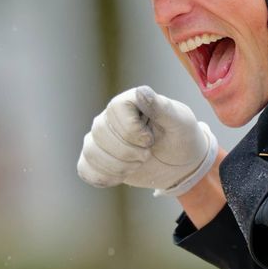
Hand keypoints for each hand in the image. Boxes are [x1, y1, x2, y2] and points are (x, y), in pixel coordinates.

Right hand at [76, 85, 217, 197]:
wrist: (181, 163)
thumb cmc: (182, 136)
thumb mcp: (179, 121)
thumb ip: (161, 107)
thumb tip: (140, 92)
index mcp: (130, 101)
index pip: (115, 109)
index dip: (131, 130)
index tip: (150, 140)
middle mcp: (111, 117)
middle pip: (100, 132)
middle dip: (127, 152)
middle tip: (147, 154)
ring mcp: (102, 138)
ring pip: (91, 151)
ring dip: (117, 166)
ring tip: (137, 165)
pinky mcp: (99, 159)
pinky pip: (85, 168)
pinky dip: (103, 177)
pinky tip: (121, 175)